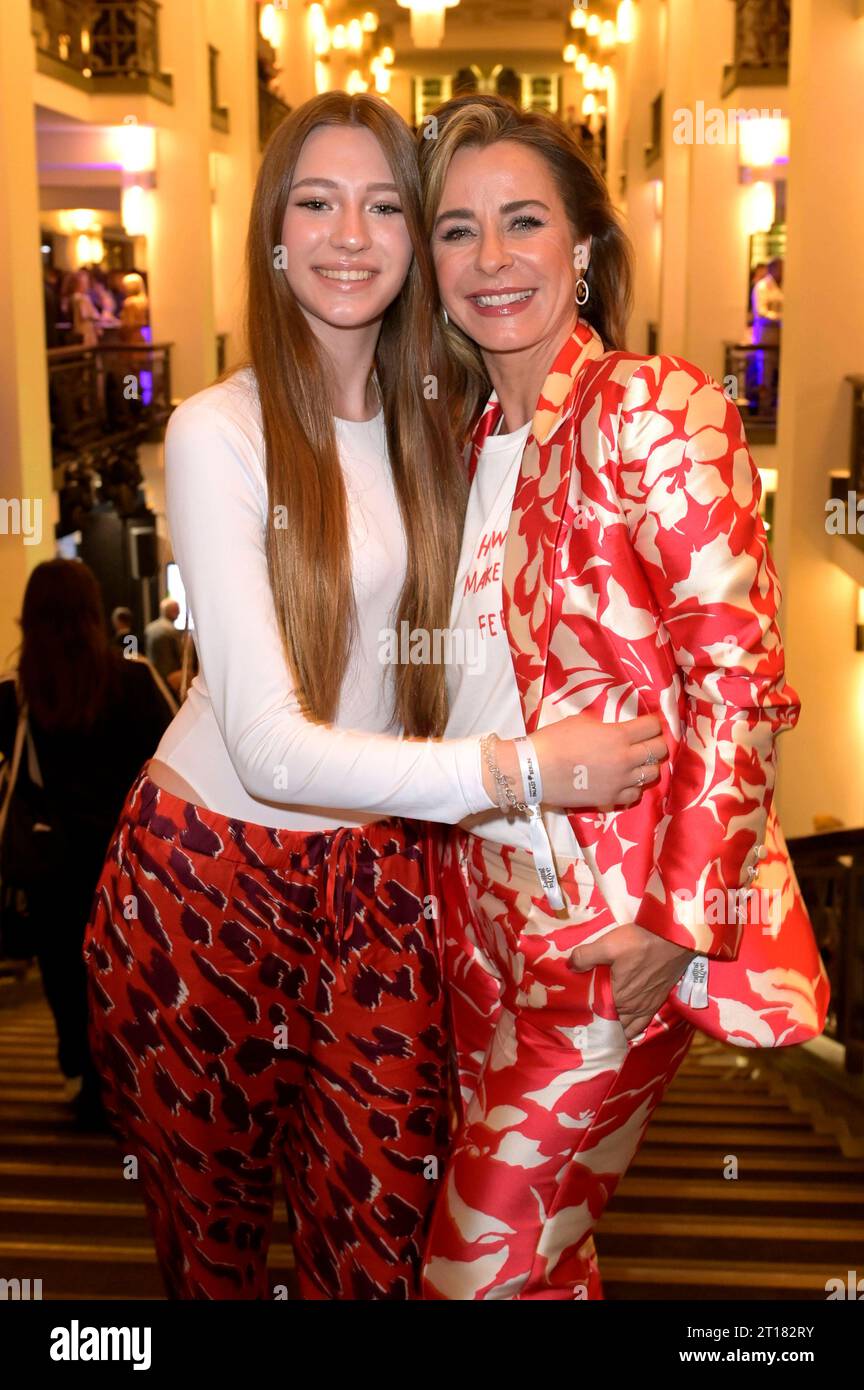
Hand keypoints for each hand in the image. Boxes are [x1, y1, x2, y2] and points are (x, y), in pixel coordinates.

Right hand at [533, 712, 668, 808]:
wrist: (535, 770)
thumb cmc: (554, 740)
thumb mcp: (582, 721)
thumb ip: (606, 726)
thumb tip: (617, 729)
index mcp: (618, 735)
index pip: (652, 727)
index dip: (653, 723)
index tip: (648, 723)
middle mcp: (625, 758)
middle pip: (659, 750)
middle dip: (655, 742)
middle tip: (646, 741)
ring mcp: (620, 781)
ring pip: (652, 774)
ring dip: (647, 765)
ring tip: (636, 762)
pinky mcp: (611, 798)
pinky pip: (635, 794)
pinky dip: (634, 786)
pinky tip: (625, 781)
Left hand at [569, 922, 694, 1039]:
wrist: (676, 939)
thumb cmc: (641, 941)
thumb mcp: (608, 944)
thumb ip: (586, 956)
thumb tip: (569, 967)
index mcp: (617, 997)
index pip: (595, 1013)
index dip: (584, 1011)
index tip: (573, 1008)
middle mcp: (630, 1008)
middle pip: (609, 1021)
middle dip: (596, 1019)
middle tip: (583, 1014)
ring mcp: (645, 1008)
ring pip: (623, 1026)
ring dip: (612, 1026)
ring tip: (600, 1021)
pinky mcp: (656, 1003)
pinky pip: (640, 1025)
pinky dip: (630, 1030)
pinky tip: (623, 1028)